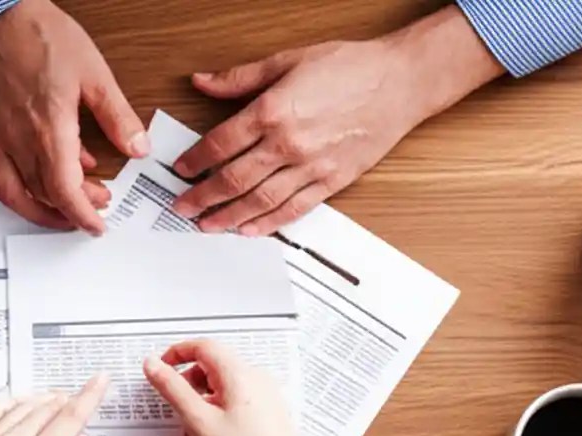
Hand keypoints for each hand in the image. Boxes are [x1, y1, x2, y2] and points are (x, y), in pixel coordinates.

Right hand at [0, 0, 148, 233]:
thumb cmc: (41, 36)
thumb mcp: (94, 73)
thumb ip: (117, 116)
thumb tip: (138, 147)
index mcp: (49, 129)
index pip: (65, 191)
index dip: (83, 215)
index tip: (98, 225)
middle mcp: (21, 140)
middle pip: (45, 196)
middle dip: (74, 209)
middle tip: (100, 202)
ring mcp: (2, 138)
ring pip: (19, 193)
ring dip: (45, 208)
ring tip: (73, 202)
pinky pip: (3, 174)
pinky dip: (26, 187)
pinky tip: (51, 170)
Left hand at [0, 375, 108, 435]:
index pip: (69, 419)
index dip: (90, 397)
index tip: (101, 380)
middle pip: (49, 407)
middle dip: (70, 403)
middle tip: (83, 407)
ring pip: (24, 404)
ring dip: (45, 400)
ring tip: (58, 405)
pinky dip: (12, 400)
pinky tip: (18, 401)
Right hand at [142, 340, 320, 435]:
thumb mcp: (199, 422)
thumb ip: (172, 390)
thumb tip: (154, 366)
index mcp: (240, 375)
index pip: (203, 346)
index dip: (176, 354)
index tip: (160, 367)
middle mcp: (256, 381)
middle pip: (209, 374)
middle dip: (188, 397)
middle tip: (178, 418)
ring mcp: (264, 398)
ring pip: (219, 397)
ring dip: (201, 418)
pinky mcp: (267, 415)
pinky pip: (233, 411)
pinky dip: (216, 425)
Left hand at [170, 7, 502, 236]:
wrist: (399, 82)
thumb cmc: (350, 68)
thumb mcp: (288, 60)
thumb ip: (241, 77)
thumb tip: (204, 82)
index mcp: (273, 110)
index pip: (220, 143)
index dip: (195, 160)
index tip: (181, 170)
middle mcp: (289, 142)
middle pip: (233, 178)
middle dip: (202, 196)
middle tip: (183, 207)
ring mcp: (311, 165)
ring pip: (260, 200)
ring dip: (229, 217)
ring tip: (208, 225)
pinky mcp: (332, 180)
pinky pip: (294, 208)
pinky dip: (269, 223)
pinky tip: (250, 230)